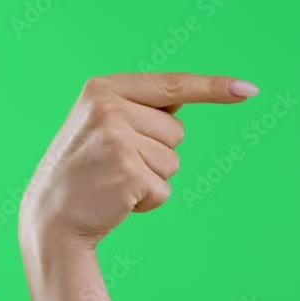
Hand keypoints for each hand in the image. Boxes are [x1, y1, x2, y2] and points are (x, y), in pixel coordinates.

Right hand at [19, 73, 257, 249]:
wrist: (50, 216)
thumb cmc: (85, 168)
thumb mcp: (105, 123)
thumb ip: (143, 108)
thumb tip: (193, 94)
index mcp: (104, 88)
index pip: (173, 84)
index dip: (214, 87)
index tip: (249, 89)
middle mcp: (109, 108)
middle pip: (177, 131)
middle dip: (156, 152)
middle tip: (116, 164)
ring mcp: (117, 140)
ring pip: (174, 161)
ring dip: (153, 178)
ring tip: (115, 180)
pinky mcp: (127, 173)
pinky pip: (165, 188)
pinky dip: (149, 201)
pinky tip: (118, 199)